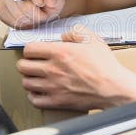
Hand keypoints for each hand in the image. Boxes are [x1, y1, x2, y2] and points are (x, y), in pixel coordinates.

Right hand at [0, 0, 65, 29]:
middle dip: (33, 13)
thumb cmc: (50, 4)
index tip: (42, 5)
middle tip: (41, 16)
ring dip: (26, 20)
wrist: (42, 9)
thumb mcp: (58, 1)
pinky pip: (6, 17)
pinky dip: (17, 23)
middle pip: (20, 0)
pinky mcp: (0, 5)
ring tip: (34, 19)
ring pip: (14, 11)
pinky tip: (25, 21)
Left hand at [16, 25, 135, 110]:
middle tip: (33, 63)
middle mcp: (51, 69)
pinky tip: (40, 91)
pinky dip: (34, 95)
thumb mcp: (93, 39)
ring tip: (36, 77)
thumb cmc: (105, 65)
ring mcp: (52, 87)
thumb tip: (64, 36)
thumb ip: (75, 32)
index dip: (30, 49)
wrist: (113, 88)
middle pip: (22, 66)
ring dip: (29, 79)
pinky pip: (34, 100)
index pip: (29, 49)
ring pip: (26, 83)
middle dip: (26, 63)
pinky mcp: (56, 102)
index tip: (35, 51)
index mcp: (59, 52)